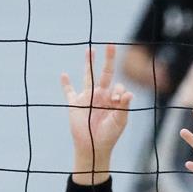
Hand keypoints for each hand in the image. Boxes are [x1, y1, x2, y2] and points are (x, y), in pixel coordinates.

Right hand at [60, 45, 132, 175]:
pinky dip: (65, 84)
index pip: (118, 86)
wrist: (93, 147)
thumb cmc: (109, 135)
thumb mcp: (119, 121)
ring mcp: (87, 98)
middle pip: (105, 73)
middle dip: (108, 59)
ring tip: (90, 49)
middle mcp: (101, 95)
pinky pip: (69, 91)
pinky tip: (63, 74)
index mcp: (113, 99)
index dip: (119, 90)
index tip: (117, 98)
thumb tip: (129, 93)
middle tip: (110, 44)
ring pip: (87, 76)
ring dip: (88, 63)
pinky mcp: (75, 104)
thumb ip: (123, 107)